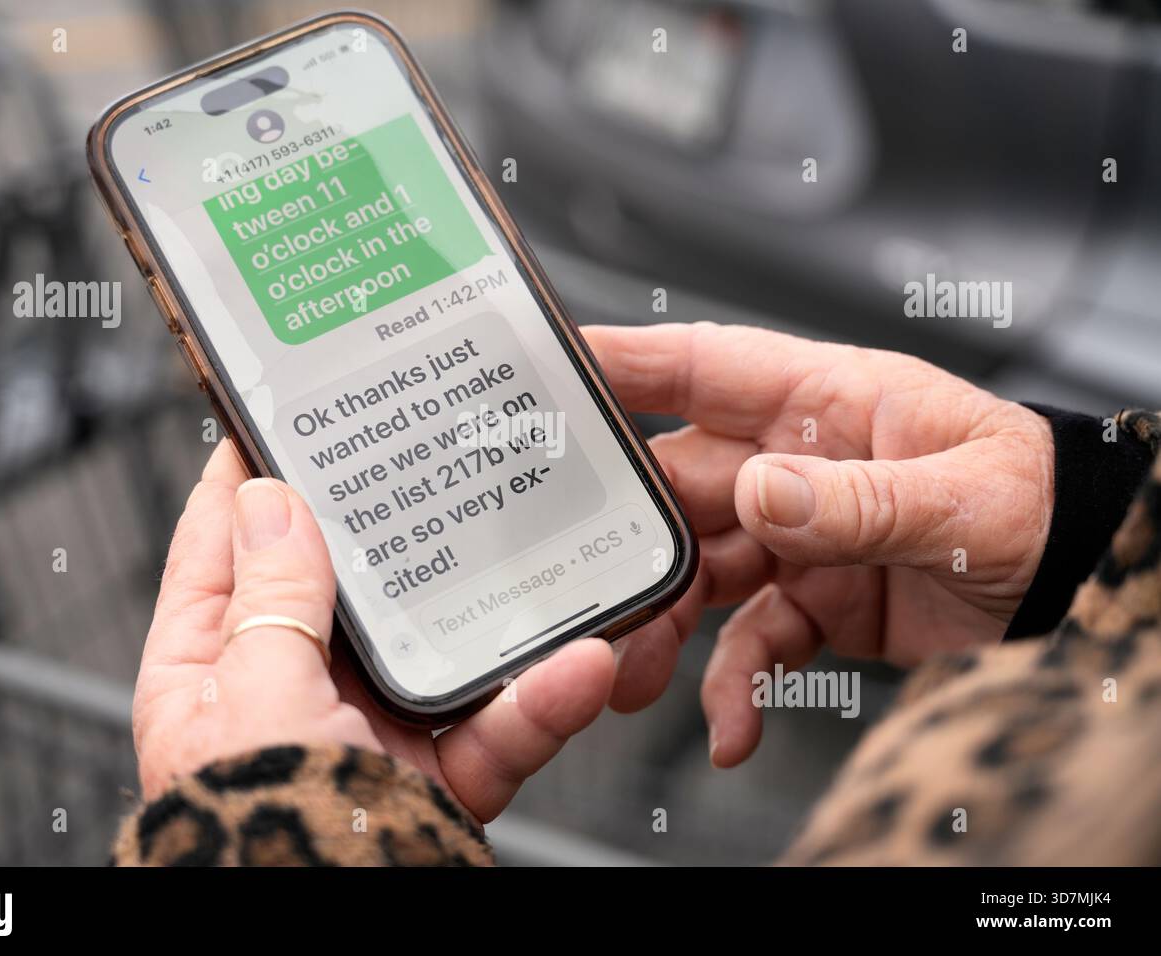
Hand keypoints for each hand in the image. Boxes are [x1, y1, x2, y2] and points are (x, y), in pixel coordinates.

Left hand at [132, 440, 615, 822]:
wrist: (342, 946)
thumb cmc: (259, 844)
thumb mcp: (253, 705)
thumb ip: (272, 603)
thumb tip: (271, 501)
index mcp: (212, 668)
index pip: (224, 543)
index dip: (255, 468)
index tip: (292, 404)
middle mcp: (292, 690)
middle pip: (348, 579)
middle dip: (394, 521)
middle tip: (430, 447)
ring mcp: (370, 729)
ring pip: (441, 642)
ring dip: (496, 607)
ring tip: (542, 548)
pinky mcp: (439, 772)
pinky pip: (498, 723)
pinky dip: (544, 697)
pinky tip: (581, 663)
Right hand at [583, 322, 1053, 765]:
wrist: (1073, 580)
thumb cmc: (1034, 503)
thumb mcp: (963, 499)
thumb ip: (862, 499)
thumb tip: (762, 494)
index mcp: (822, 403)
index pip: (699, 367)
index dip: (618, 362)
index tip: (543, 369)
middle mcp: (793, 462)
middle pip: (677, 490)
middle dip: (624, 540)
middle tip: (578, 584)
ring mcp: (795, 533)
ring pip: (696, 572)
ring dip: (662, 626)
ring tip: (635, 675)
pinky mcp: (808, 601)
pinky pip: (750, 643)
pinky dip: (733, 687)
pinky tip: (730, 727)